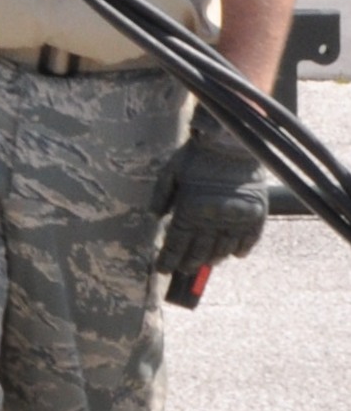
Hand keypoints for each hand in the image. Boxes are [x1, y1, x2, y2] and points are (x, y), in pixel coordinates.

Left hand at [158, 118, 271, 277]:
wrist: (232, 141)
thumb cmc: (198, 154)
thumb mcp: (171, 171)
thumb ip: (161, 195)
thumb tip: (155, 217)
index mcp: (189, 209)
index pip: (176, 243)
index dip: (168, 258)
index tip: (163, 269)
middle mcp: (212, 219)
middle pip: (199, 252)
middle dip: (188, 263)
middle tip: (183, 270)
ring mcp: (236, 219)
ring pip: (223, 250)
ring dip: (213, 259)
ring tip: (206, 262)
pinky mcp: (255, 216)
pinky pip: (248, 241)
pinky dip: (240, 250)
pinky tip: (233, 255)